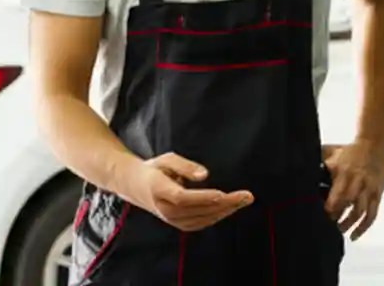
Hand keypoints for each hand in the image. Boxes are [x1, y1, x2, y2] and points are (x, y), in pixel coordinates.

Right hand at [127, 152, 252, 231]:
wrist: (137, 187)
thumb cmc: (155, 169)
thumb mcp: (166, 159)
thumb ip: (184, 166)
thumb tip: (204, 175)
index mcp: (159, 190)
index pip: (183, 198)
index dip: (203, 197)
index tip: (222, 193)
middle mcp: (165, 209)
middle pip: (198, 210)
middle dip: (225, 204)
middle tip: (246, 196)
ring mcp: (172, 219)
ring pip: (202, 218)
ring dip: (225, 211)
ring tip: (243, 200)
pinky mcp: (179, 224)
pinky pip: (201, 223)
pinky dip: (217, 216)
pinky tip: (230, 208)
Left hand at [322, 140, 383, 239]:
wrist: (375, 145)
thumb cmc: (349, 150)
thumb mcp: (330, 152)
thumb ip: (317, 160)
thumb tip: (298, 167)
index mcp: (343, 171)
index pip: (337, 192)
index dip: (329, 205)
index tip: (320, 214)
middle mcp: (357, 180)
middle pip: (348, 203)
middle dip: (337, 216)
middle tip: (327, 226)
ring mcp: (368, 188)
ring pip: (360, 210)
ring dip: (349, 224)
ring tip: (338, 231)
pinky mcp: (377, 194)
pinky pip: (372, 214)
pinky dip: (364, 227)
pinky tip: (354, 235)